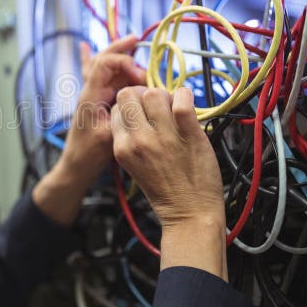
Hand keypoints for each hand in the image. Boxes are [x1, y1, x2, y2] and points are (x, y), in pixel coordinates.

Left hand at [60, 35, 145, 186]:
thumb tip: (142, 96)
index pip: (105, 65)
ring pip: (105, 67)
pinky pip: (97, 77)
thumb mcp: (110, 136)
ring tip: (132, 42)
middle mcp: (90, 91)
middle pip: (104, 59)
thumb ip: (124, 114)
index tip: (142, 77)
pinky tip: (83, 47)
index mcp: (91, 95)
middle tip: (136, 39)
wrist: (76, 166)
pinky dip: (92, 61)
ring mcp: (93, 95)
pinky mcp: (96, 102)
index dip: (125, 63)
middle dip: (121, 49)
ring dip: (119, 55)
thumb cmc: (91, 154)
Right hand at [111, 86, 226, 278]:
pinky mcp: (189, 134)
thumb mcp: (134, 166)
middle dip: (143, 94)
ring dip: (165, 95)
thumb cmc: (166, 193)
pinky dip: (185, 96)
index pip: (116, 108)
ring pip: (154, 93)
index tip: (141, 109)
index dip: (130, 104)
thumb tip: (137, 111)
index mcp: (122, 148)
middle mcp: (139, 140)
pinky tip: (187, 102)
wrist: (190, 214)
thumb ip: (131, 140)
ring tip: (173, 108)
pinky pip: (182, 100)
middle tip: (157, 105)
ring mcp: (164, 137)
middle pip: (130, 94)